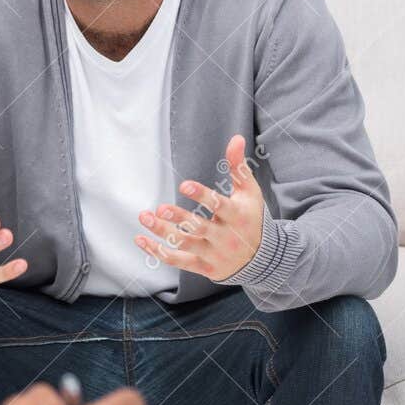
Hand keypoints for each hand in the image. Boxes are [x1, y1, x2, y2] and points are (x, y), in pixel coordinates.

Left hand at [133, 134, 264, 281]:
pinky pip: (178, 261)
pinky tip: (141, 239)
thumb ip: (239, 167)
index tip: (184, 185)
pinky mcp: (203, 267)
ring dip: (163, 233)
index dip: (202, 196)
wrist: (263, 258)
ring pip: (185, 244)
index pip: (219, 206)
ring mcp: (213, 253)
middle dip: (179, 219)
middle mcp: (225, 237)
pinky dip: (158, 252)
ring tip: (145, 217)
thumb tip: (236, 138)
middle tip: (160, 208)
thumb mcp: (250, 192)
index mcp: (237, 216)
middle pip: (199, 228)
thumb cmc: (251, 218)